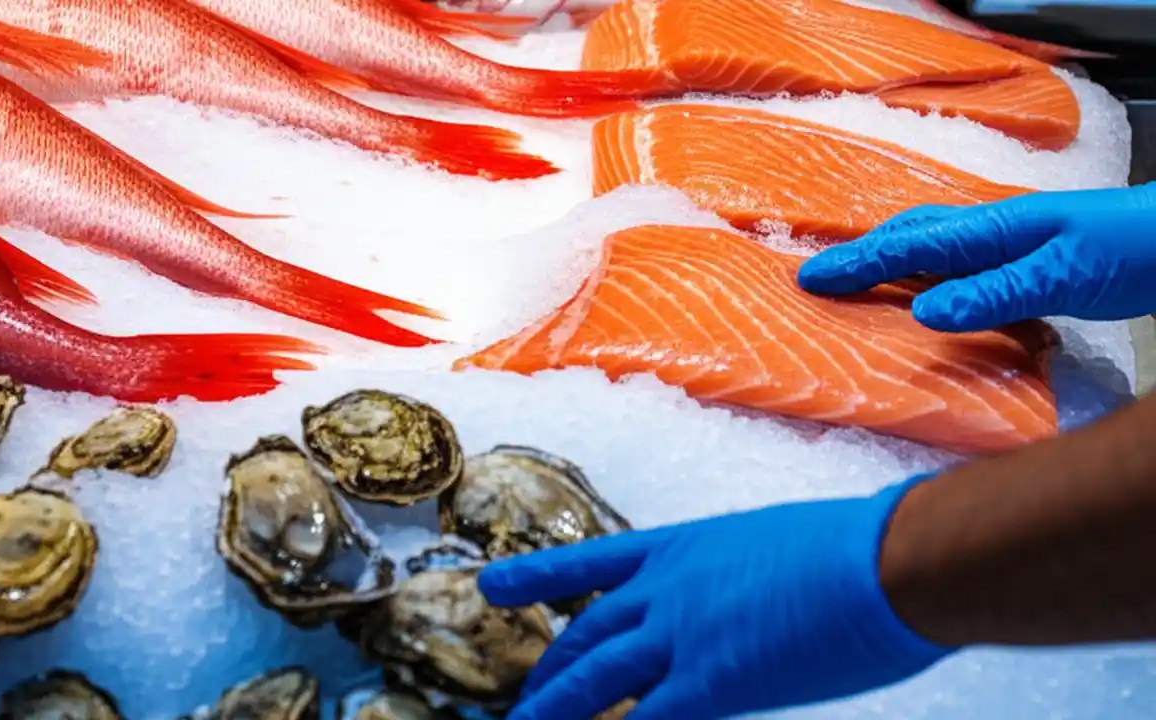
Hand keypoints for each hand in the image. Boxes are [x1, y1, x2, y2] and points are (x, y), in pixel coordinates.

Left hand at [477, 478, 950, 719]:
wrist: (888, 560)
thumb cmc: (858, 547)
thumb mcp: (778, 547)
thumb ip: (744, 577)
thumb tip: (749, 600)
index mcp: (683, 547)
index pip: (593, 564)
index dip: (537, 578)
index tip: (492, 584)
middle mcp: (668, 587)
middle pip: (588, 633)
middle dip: (553, 669)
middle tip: (526, 697)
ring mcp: (682, 634)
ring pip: (593, 677)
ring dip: (553, 707)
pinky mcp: (711, 681)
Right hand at [795, 183, 1155, 331]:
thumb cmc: (1129, 247)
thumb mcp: (1060, 274)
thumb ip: (993, 293)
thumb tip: (923, 315)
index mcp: (990, 229)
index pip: (907, 248)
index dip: (857, 264)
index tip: (810, 279)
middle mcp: (992, 232)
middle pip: (911, 238)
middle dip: (862, 256)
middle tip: (819, 278)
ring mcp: (1010, 246)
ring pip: (933, 251)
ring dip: (891, 264)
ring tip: (858, 285)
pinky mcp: (1029, 267)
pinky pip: (960, 270)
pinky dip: (928, 280)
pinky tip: (930, 299)